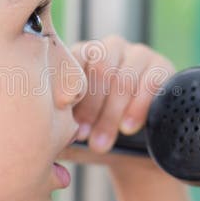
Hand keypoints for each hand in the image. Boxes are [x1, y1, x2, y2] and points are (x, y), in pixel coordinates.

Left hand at [58, 35, 174, 167]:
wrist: (132, 151)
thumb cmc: (92, 136)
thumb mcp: (72, 132)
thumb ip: (55, 129)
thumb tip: (37, 135)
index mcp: (81, 56)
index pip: (74, 60)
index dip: (70, 92)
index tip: (66, 120)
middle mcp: (109, 49)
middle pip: (99, 68)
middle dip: (91, 107)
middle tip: (83, 137)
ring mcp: (137, 54)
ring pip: (123, 78)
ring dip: (111, 114)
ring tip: (102, 143)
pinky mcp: (161, 66)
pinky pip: (150, 81)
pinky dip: (137, 107)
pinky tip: (127, 128)